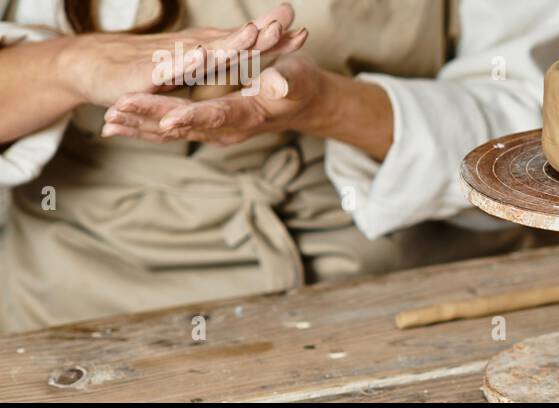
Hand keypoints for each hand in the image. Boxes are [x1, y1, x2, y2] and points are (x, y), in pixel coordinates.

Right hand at [55, 3, 305, 106]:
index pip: (248, 44)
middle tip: (286, 22)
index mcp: (209, 51)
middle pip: (233, 41)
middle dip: (261, 32)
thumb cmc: (151, 66)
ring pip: (206, 51)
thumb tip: (263, 55)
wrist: (94, 67)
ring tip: (256, 34)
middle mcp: (193, 50)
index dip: (275, 39)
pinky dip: (183, 63)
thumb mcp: (197, 66)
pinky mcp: (147, 74)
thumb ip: (228, 61)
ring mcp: (171, 59)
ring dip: (230, 43)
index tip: (304, 31)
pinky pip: (168, 69)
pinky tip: (199, 57)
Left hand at [103, 54, 322, 145]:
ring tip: (108, 121)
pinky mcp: (206, 126)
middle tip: (119, 110)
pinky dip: (144, 129)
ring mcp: (216, 130)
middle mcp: (229, 128)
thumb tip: (277, 83)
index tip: (166, 117)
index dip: (191, 116)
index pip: (216, 116)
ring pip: (172, 131)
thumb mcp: (300, 79)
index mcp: (249, 115)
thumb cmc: (301, 85)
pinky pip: (171, 131)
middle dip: (150, 118)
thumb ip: (288, 81)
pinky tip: (117, 126)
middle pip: (185, 126)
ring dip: (140, 127)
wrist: (303, 103)